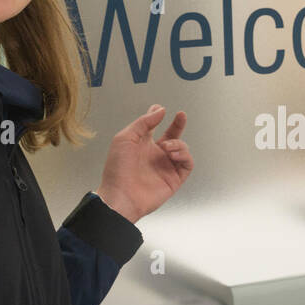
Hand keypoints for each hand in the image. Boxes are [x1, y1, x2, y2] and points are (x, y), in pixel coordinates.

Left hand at [96, 104, 192, 223]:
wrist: (121, 195)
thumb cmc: (117, 170)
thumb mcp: (125, 138)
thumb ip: (143, 122)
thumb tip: (159, 110)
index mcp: (141, 145)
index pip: (153, 127)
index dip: (157, 116)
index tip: (160, 109)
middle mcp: (155, 155)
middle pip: (172, 136)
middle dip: (178, 125)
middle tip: (181, 115)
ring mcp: (165, 166)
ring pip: (182, 148)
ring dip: (178, 143)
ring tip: (167, 147)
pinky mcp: (174, 179)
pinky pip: (187, 163)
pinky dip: (184, 156)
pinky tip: (173, 154)